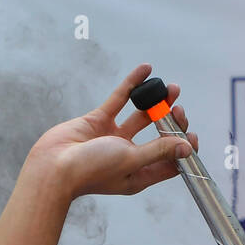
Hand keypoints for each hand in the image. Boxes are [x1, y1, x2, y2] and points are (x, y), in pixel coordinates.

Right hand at [31, 63, 198, 199]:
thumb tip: (186, 148)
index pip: (169, 162)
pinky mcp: (99, 122)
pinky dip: (132, 85)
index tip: (192, 135)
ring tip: (172, 88)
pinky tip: (146, 70)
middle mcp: (129, 157)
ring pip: (142, 116)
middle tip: (179, 108)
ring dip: (157, 102)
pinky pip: (120, 100)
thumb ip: (158, 151)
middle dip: (172, 122)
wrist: (53, 166)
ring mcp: (114, 138)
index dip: (183, 149)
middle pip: (159, 137)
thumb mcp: (131, 160)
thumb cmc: (91, 171)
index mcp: (139, 175)